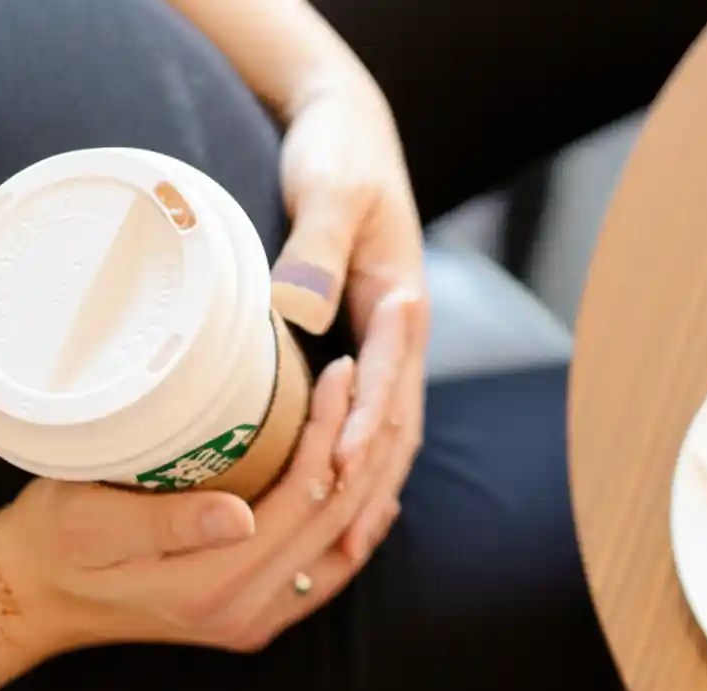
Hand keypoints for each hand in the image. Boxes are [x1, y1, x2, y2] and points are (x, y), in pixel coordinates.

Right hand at [0, 358, 398, 652]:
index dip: (330, 431)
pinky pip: (328, 568)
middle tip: (372, 376)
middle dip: (363, 443)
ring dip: (368, 478)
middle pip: (336, 520)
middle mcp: (249, 613)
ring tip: (383, 412)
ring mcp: (260, 618)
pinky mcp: (262, 611)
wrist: (42, 594)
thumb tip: (241, 517)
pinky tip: (371, 485)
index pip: (302, 499)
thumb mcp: (90, 523)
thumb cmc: (57, 542)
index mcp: (212, 589)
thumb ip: (166, 523)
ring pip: (344, 544)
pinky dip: (355, 522)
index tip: (340, 370)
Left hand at [270, 78, 427, 560]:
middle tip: (347, 545)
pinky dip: (367, 459)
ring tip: (350, 546)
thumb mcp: (330, 189)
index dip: (366, 426)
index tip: (338, 472)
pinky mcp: (367, 340)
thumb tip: (304, 310)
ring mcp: (390, 338)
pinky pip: (375, 411)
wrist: (349, 128)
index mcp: (398, 295)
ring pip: (393, 426)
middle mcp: (401, 327)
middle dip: (377, 482)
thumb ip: (318, 247)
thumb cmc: (338, 152)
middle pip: (400, 418)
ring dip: (376, 485)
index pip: (389, 375)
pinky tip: (346, 493)